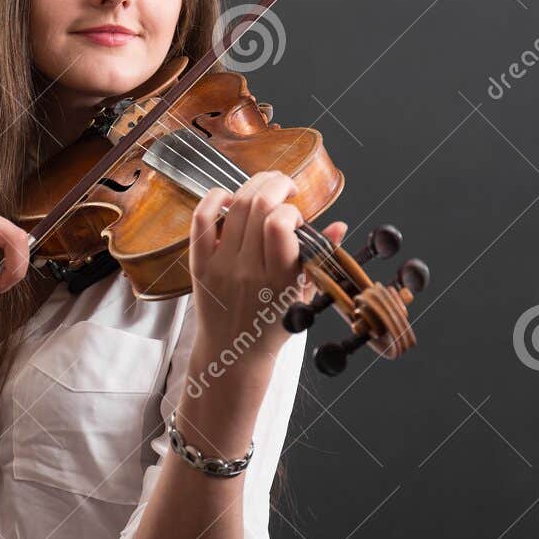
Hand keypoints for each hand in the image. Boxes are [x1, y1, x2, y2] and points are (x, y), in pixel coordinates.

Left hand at [188, 171, 345, 359]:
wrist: (232, 354)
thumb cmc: (271, 325)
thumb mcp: (303, 296)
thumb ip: (320, 258)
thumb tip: (338, 226)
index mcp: (278, 279)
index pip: (279, 225)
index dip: (290, 210)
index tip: (296, 219)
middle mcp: (247, 270)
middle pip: (258, 205)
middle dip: (276, 184)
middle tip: (286, 186)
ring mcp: (220, 265)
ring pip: (235, 207)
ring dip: (254, 186)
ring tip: (265, 189)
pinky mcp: (199, 264)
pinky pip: (201, 220)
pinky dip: (215, 198)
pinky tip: (230, 197)